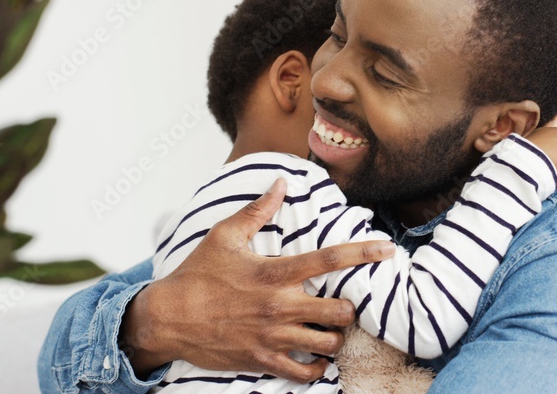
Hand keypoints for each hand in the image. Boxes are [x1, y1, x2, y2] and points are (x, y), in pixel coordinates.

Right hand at [121, 178, 395, 382]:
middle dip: (349, 307)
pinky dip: (316, 366)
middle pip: (340, 311)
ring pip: (329, 343)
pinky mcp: (263, 360)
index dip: (363, 252)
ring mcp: (273, 336)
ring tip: (328, 328)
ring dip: (335, 336)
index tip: (388, 248)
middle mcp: (279, 306)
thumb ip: (257, 210)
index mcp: (274, 273)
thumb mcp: (224, 236)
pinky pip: (305, 372)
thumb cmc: (197, 274)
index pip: (329, 260)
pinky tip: (314, 356)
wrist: (168, 318)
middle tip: (341, 303)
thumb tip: (281, 184)